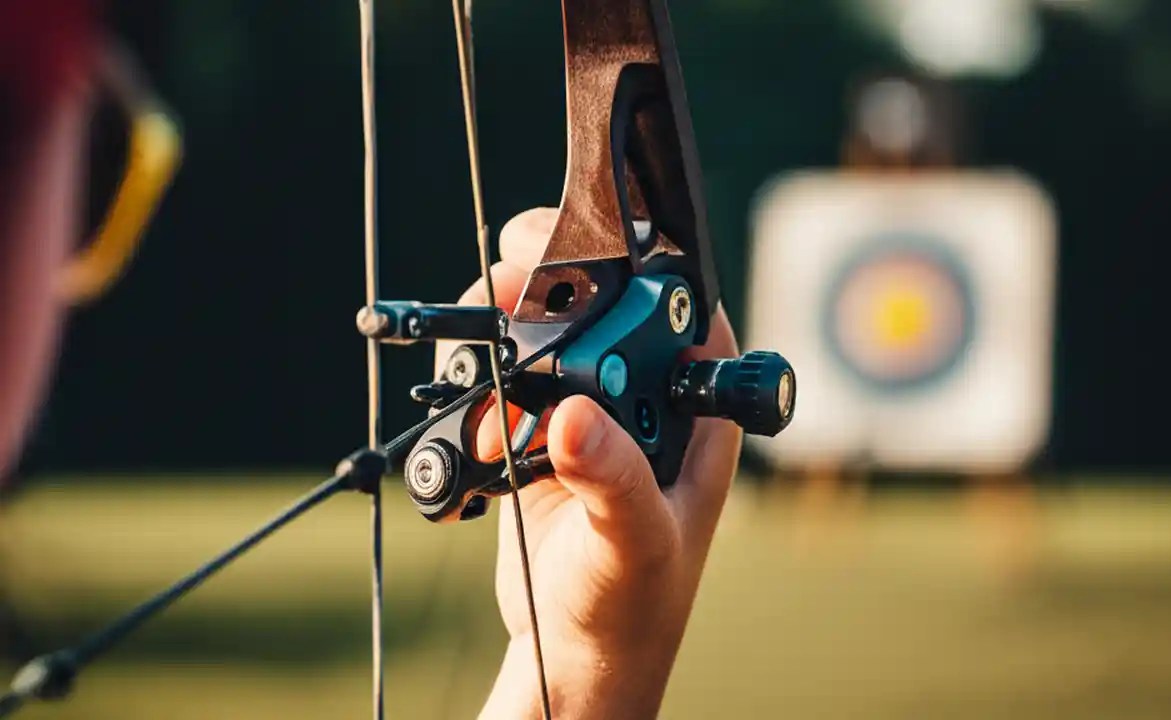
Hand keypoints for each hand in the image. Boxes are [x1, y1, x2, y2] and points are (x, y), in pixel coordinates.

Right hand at [440, 208, 742, 718]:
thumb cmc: (632, 604)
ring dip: (504, 330)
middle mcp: (642, 395)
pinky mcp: (536, 432)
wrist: (574, 652)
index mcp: (691, 406)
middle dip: (550, 282)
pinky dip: (477, 389)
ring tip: (484, 344)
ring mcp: (587, 410)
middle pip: (600, 302)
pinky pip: (501, 381)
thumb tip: (574, 417)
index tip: (590, 244)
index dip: (641, 266)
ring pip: (543, 332)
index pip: (680, 307)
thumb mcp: (635, 540)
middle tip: (508, 277)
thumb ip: (613, 478)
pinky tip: (482, 436)